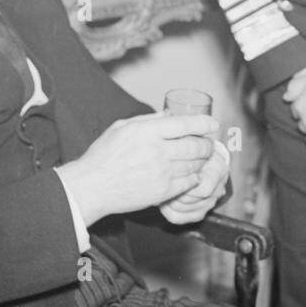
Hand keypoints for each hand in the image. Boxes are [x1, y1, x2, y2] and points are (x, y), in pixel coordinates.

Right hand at [58, 112, 217, 225]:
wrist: (92, 187)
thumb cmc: (103, 156)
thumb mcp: (122, 128)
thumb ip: (148, 120)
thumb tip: (170, 115)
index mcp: (147, 131)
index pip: (185, 124)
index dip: (204, 123)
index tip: (213, 124)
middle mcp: (157, 151)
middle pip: (195, 145)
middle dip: (207, 144)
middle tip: (208, 144)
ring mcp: (161, 172)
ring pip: (195, 164)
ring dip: (202, 161)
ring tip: (201, 158)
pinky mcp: (162, 192)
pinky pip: (188, 182)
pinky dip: (194, 177)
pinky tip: (190, 174)